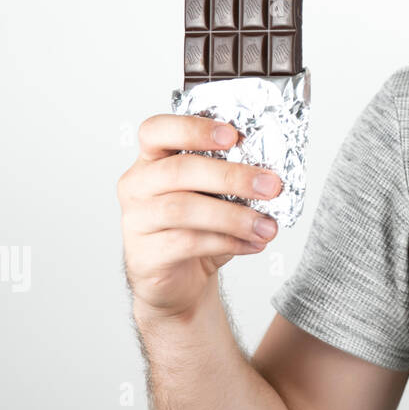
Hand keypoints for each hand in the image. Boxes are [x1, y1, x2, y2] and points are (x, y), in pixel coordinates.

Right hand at [118, 114, 281, 320]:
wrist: (176, 281)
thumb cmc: (195, 227)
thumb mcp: (210, 194)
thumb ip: (227, 177)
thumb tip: (272, 174)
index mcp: (152, 159)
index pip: (157, 130)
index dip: (193, 129)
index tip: (232, 135)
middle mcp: (138, 185)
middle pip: (179, 170)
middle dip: (231, 176)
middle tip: (271, 186)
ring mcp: (136, 220)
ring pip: (183, 209)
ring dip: (234, 217)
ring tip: (267, 226)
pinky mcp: (144, 254)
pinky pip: (188, 243)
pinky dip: (228, 242)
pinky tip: (253, 244)